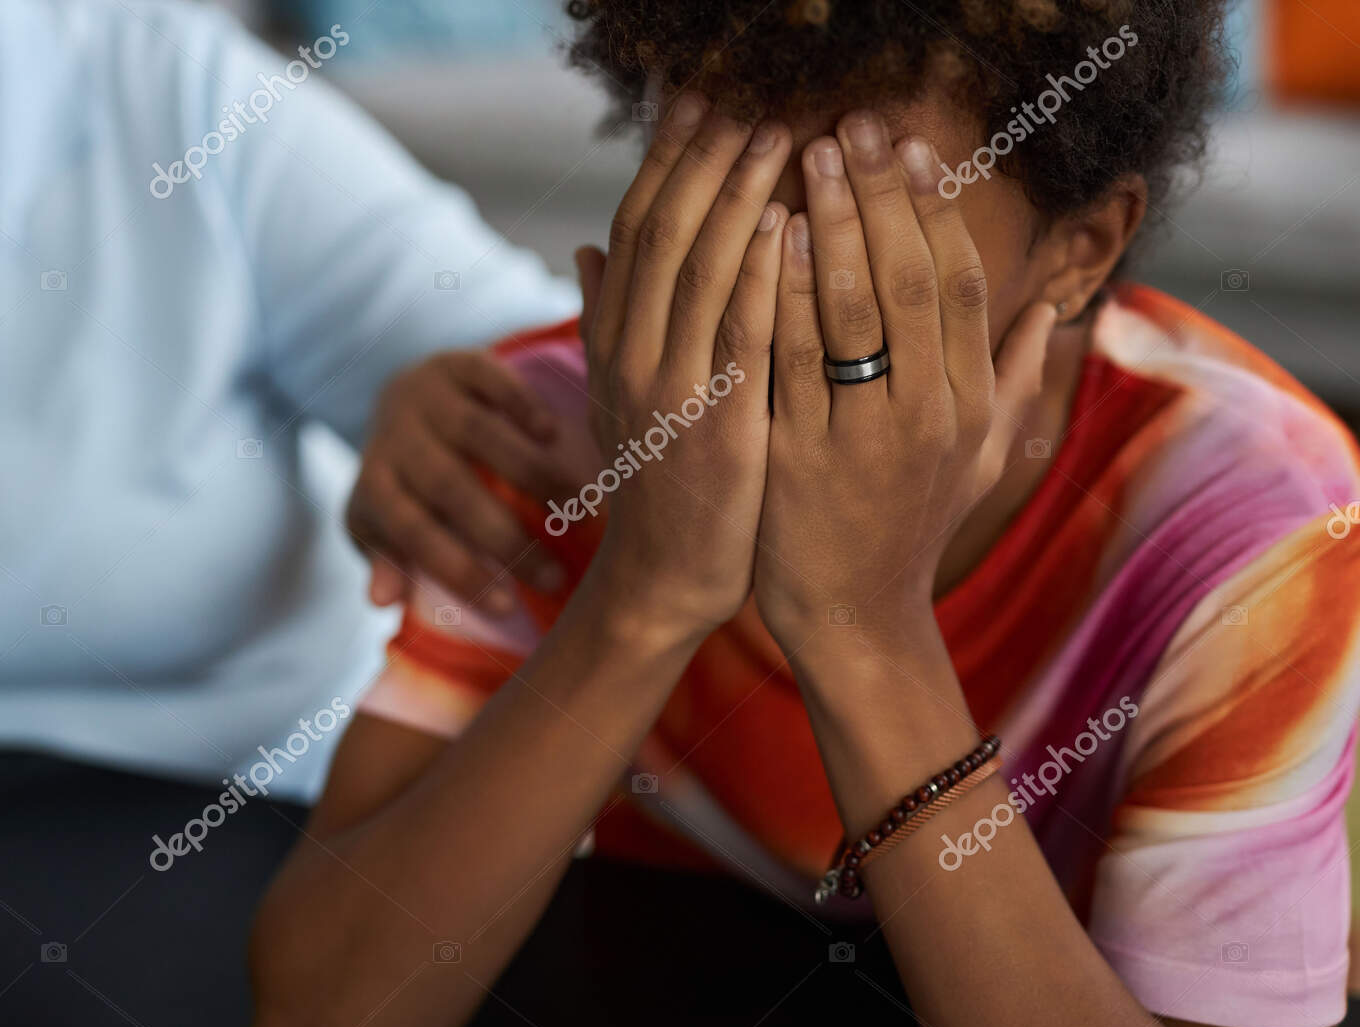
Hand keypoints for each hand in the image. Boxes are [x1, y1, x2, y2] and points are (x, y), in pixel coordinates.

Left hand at [347, 350, 580, 612]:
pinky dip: (523, 406)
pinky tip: (556, 436)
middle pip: (450, 488)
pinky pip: (491, 379)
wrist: (402, 398)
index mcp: (374, 485)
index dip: (457, 571)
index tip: (507, 609)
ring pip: (479, 435)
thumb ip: (388, 560)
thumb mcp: (382, 526)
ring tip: (580, 514)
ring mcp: (427, 396)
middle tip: (555, 579)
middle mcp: (396, 437)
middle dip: (505, 539)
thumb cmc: (404, 483)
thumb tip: (382, 602)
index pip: (412, 533)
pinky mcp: (457, 363)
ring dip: (533, 476)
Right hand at [573, 94, 790, 641]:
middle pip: (662, 233)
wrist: (660, 579)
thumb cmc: (655, 482)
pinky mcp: (719, 428)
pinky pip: (741, 335)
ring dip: (739, 195)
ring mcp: (671, 391)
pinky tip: (787, 223)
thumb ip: (603, 320)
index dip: (662, 160)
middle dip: (705, 160)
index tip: (697, 103)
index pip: (630, 228)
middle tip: (747, 103)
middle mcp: (630, 356)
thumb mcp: (616, 397)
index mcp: (610, 342)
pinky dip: (761, 274)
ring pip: (699, 270)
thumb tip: (582, 249)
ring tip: (779, 137)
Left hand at [752, 112, 1056, 653]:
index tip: (906, 150)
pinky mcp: (802, 459)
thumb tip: (1058, 308)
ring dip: (832, 224)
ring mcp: (868, 438)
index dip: (934, 208)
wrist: (856, 620)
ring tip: (807, 158)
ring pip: (856, 311)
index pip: (964, 282)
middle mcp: (931, 415)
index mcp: (972, 403)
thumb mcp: (981, 458)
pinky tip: (769, 239)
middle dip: (880, 194)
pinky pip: (794, 362)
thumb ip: (1016, 379)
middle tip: (849, 128)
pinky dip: (784, 294)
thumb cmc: (910, 527)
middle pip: (914, 279)